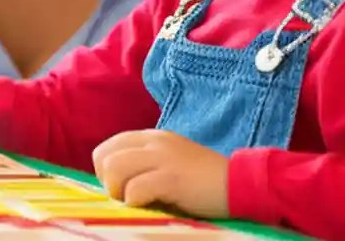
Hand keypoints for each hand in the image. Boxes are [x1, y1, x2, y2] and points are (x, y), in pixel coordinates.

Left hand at [92, 129, 229, 218]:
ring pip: (114, 168)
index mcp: (152, 137)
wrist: (240, 184)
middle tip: (125, 197)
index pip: (108, 147)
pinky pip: (135, 189)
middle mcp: (154, 142)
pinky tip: (150, 205)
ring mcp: (163, 158)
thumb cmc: (204, 181)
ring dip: (118, 191)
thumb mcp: (170, 162)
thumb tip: (114, 182)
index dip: (105, 171)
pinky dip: (134, 201)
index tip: (121, 189)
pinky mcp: (172, 178)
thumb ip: (145, 164)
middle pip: (104, 156)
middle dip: (107, 181)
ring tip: (135, 202)